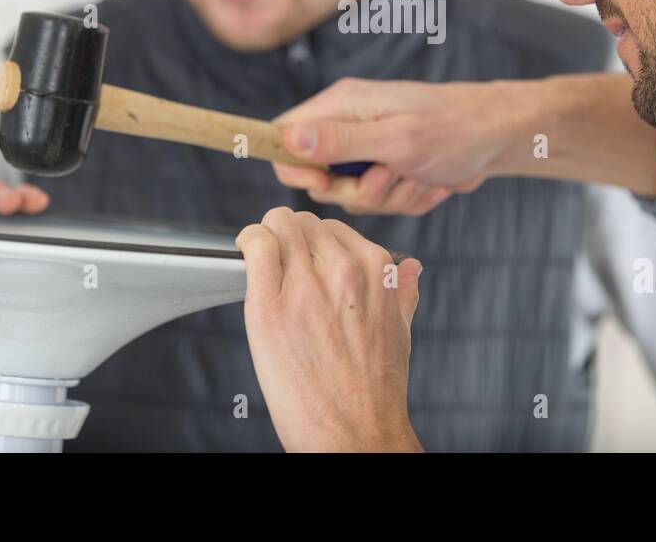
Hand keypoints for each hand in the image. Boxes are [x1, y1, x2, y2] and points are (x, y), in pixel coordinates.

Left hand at [236, 207, 423, 451]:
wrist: (356, 433)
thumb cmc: (376, 389)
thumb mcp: (400, 331)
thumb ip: (402, 290)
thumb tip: (411, 267)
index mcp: (376, 269)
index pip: (333, 229)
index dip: (314, 244)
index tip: (304, 260)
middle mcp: (343, 268)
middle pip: (304, 223)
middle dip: (290, 239)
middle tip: (279, 263)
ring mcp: (306, 284)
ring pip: (279, 224)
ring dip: (267, 237)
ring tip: (260, 260)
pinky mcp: (270, 304)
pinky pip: (255, 245)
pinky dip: (247, 242)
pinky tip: (245, 255)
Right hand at [271, 78, 505, 214]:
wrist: (499, 137)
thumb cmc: (454, 128)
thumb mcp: (397, 139)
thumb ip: (341, 142)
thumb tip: (289, 139)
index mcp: (342, 106)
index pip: (284, 136)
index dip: (294, 167)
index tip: (325, 182)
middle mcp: (349, 125)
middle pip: (317, 178)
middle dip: (357, 191)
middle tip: (391, 175)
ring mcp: (367, 149)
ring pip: (351, 196)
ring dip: (389, 197)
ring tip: (418, 174)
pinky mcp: (385, 168)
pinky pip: (379, 202)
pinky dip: (406, 199)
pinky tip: (429, 181)